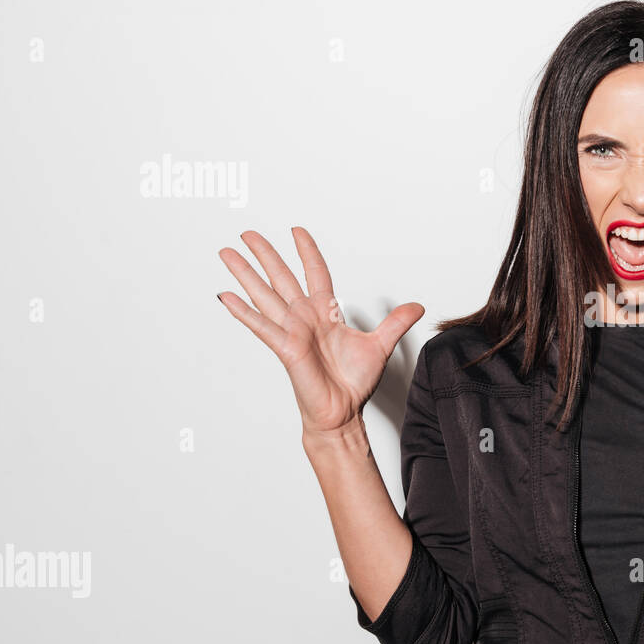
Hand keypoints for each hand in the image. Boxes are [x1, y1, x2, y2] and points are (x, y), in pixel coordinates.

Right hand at [216, 227, 424, 434]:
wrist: (344, 412)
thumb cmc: (354, 383)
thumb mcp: (380, 346)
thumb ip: (396, 323)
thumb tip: (417, 305)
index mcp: (325, 313)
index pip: (315, 273)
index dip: (307, 251)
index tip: (297, 230)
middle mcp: (305, 318)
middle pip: (282, 277)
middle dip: (265, 254)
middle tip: (247, 233)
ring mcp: (293, 332)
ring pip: (265, 295)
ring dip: (245, 274)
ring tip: (226, 253)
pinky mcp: (286, 349)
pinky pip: (262, 327)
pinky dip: (243, 312)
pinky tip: (226, 296)